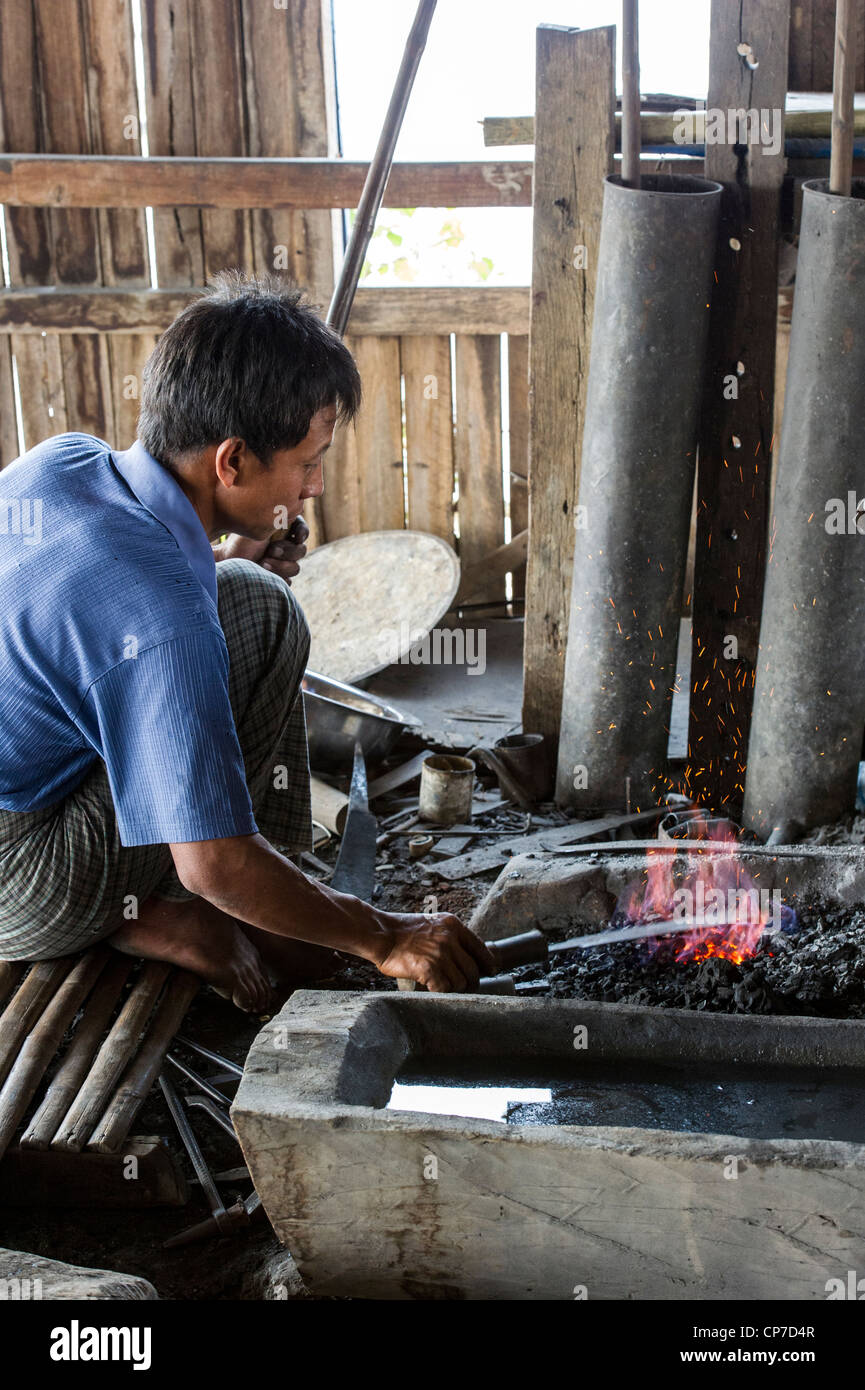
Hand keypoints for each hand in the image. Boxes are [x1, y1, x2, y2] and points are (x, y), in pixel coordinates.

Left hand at [213, 521, 308, 583]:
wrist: (228, 560)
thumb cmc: (240, 539)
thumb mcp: (257, 523)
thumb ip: (276, 515)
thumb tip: (294, 503)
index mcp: (284, 530)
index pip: (302, 530)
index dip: (302, 533)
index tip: (296, 537)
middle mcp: (286, 546)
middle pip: (301, 551)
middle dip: (287, 551)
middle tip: (271, 551)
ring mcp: (283, 564)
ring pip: (295, 568)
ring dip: (281, 566)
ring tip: (262, 564)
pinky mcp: (277, 578)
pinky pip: (287, 582)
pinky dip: (277, 578)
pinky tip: (264, 574)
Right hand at [374, 912, 495, 992]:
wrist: (380, 934)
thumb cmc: (401, 931)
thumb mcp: (432, 924)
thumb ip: (449, 936)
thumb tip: (466, 955)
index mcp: (453, 925)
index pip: (480, 947)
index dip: (488, 963)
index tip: (490, 971)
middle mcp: (449, 939)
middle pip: (473, 968)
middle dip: (472, 982)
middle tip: (467, 987)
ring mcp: (440, 954)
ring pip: (461, 982)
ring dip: (456, 989)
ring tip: (447, 989)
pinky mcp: (429, 969)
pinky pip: (445, 989)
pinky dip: (442, 993)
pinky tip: (435, 990)